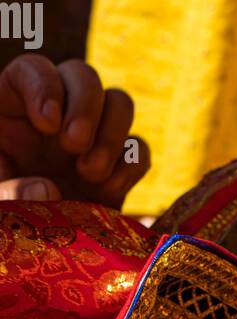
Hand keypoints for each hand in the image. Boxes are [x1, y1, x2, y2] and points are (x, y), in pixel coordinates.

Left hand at [0, 54, 149, 206]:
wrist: (32, 249)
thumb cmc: (1, 217)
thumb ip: (7, 194)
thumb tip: (48, 188)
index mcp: (12, 110)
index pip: (31, 69)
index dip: (43, 85)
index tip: (48, 123)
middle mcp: (56, 115)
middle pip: (82, 74)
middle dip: (86, 105)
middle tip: (74, 145)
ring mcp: (91, 138)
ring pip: (120, 102)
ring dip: (112, 132)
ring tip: (90, 173)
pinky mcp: (118, 168)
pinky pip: (140, 150)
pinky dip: (130, 166)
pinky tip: (106, 190)